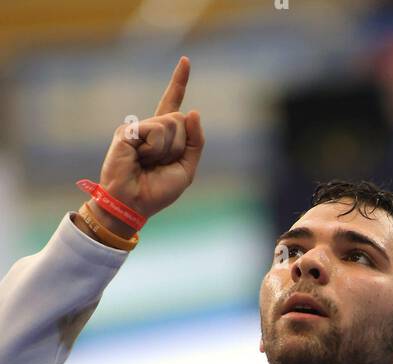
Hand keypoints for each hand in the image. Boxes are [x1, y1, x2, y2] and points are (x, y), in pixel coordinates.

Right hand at [91, 56, 204, 225]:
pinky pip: (156, 132)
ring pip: (171, 124)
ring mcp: (138, 127)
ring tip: (148, 163)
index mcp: (164, 136)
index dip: (179, 82)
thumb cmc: (157, 191)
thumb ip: (195, 142)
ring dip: (167, 149)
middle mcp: (151, 128)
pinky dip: (154, 150)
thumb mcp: (186, 169)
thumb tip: (193, 111)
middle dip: (178, 145)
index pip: (173, 104)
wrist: (133, 203)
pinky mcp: (127, 130)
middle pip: (181, 120)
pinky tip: (139, 158)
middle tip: (160, 164)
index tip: (185, 61)